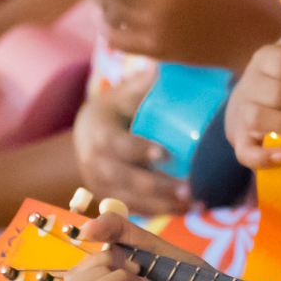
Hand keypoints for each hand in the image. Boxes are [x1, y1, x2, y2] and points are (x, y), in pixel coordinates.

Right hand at [72, 72, 189, 216]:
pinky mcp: (109, 199)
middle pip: (125, 179)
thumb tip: (171, 67)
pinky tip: (185, 211)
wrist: (87, 132)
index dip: (139, 150)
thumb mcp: (125, 93)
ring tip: (193, 204)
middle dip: (156, 187)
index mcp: (98, 133)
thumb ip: (146, 84)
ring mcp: (99, 185)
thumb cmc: (116, 108)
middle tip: (188, 189)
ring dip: (162, 206)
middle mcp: (94, 163)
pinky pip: (131, 211)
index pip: (117, 144)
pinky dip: (157, 213)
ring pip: (129, 201)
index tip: (166, 154)